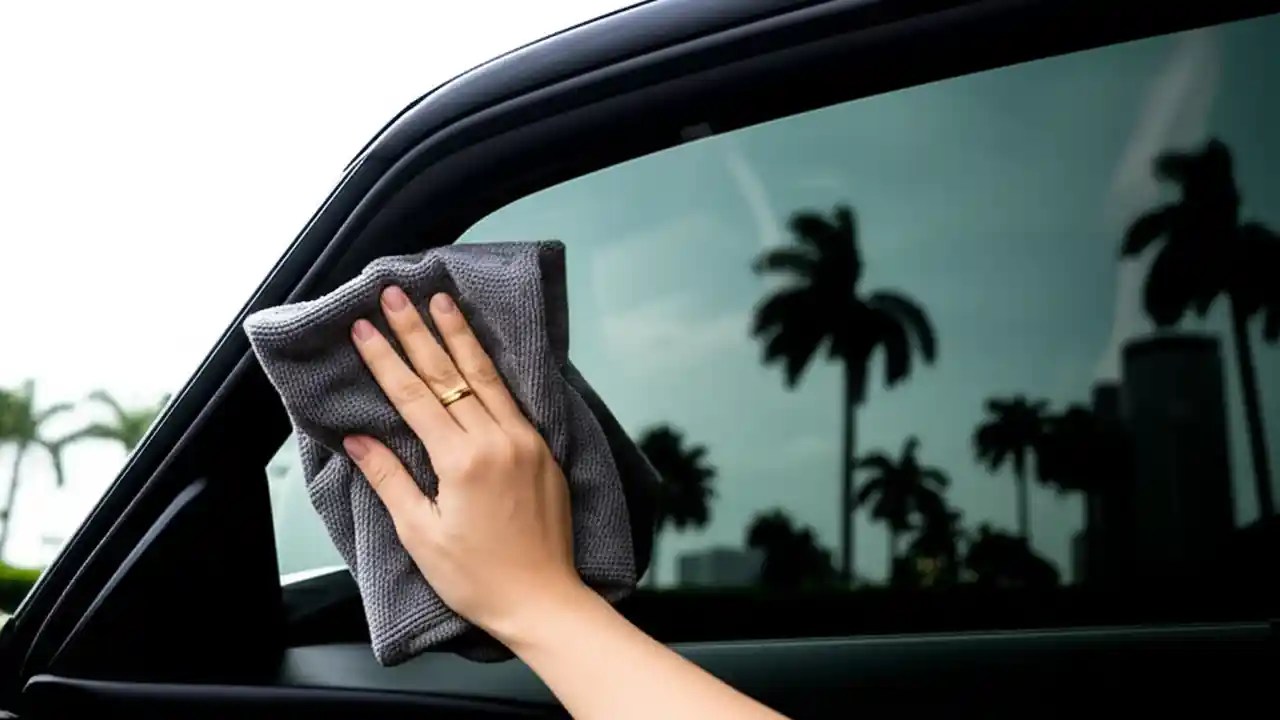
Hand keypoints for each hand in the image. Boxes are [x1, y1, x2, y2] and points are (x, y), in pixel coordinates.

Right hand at [342, 286, 583, 643]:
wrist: (543, 601)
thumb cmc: (477, 578)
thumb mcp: (421, 534)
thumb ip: (389, 479)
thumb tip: (357, 438)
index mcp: (463, 460)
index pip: (415, 396)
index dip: (386, 359)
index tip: (363, 327)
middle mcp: (498, 441)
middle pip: (451, 374)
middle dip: (419, 331)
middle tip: (396, 294)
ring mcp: (526, 442)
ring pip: (488, 377)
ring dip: (461, 337)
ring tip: (443, 301)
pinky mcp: (543, 451)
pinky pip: (513, 399)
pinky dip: (493, 369)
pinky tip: (483, 350)